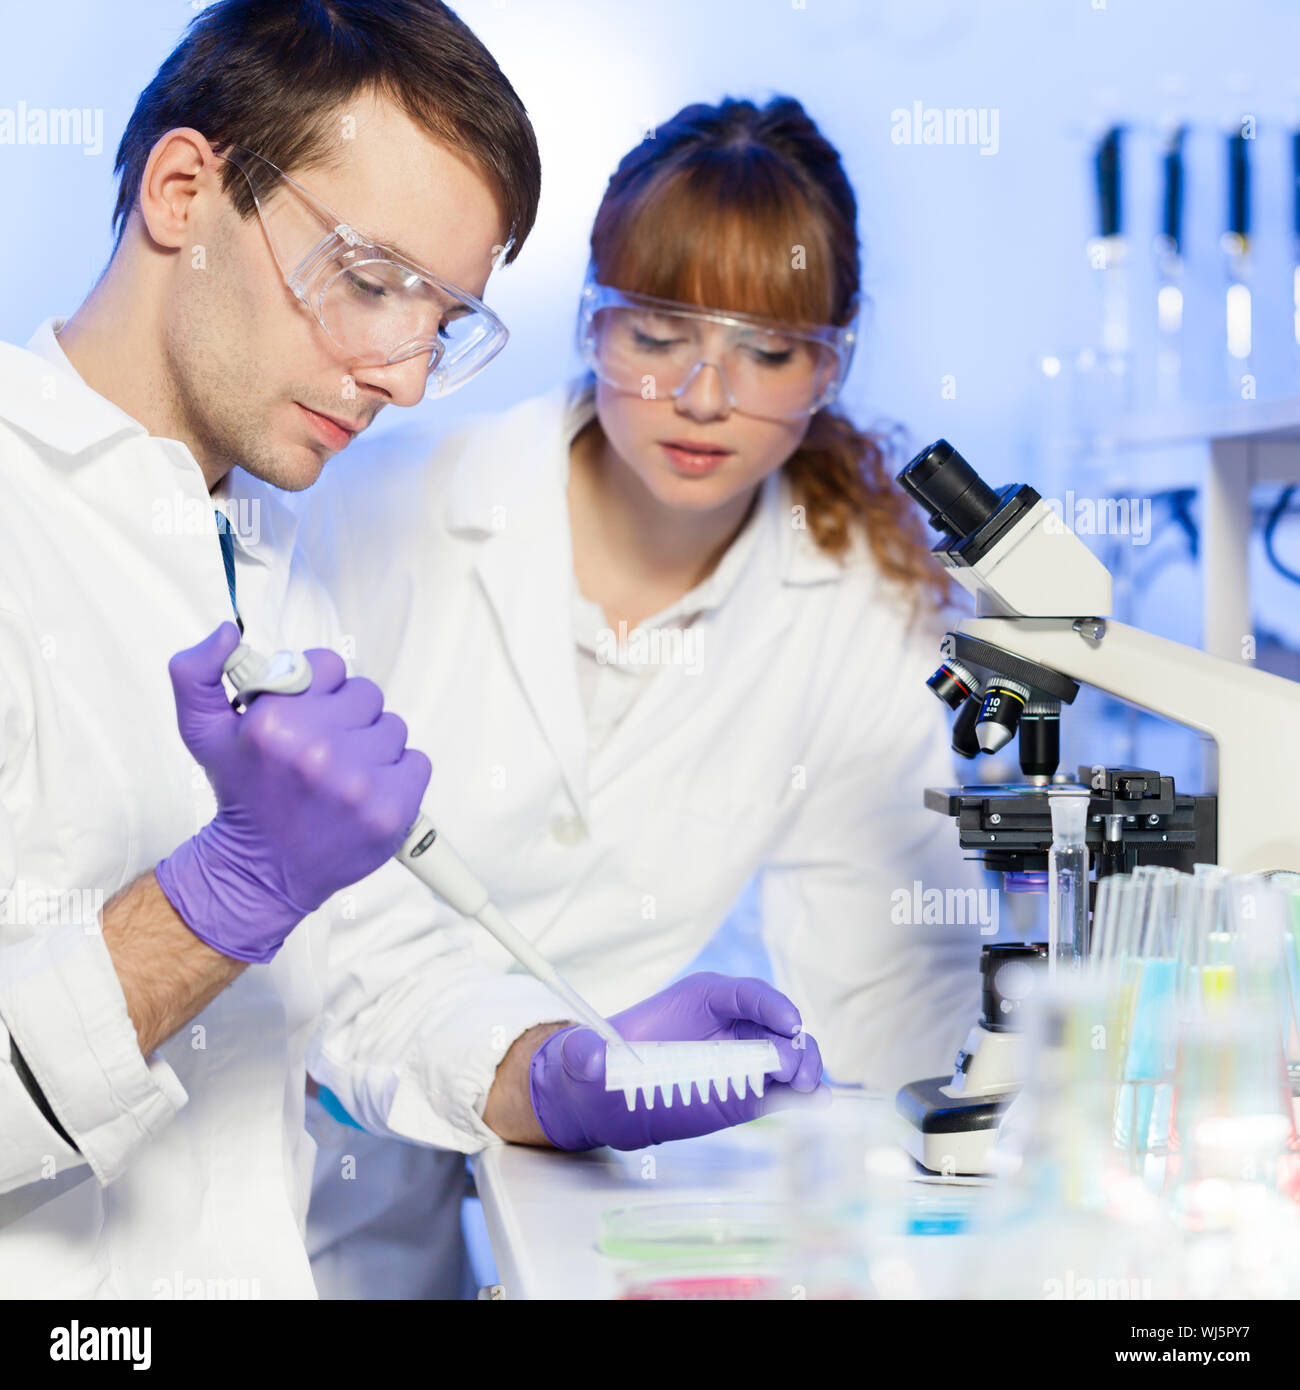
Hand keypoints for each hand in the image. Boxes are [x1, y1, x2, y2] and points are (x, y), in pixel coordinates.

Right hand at [155, 623, 430, 962]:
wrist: (260, 871)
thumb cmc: (241, 795)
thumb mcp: (201, 730)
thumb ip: (197, 672)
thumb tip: (228, 631)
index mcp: (276, 721)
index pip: (331, 665)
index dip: (320, 688)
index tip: (306, 713)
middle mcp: (318, 749)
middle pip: (366, 695)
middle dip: (346, 716)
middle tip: (321, 749)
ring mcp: (358, 782)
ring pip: (393, 728)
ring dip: (372, 747)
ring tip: (342, 774)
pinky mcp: (391, 809)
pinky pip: (417, 762)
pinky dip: (398, 775)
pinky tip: (366, 792)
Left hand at [529, 972, 823, 1150]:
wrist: (603, 1097)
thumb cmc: (599, 1063)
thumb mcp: (585, 1056)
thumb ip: (586, 1052)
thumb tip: (589, 1055)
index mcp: (702, 998)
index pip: (746, 992)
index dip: (771, 1005)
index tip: (788, 1025)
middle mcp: (730, 1024)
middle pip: (777, 1023)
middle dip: (795, 1043)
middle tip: (797, 1073)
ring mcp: (742, 1058)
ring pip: (788, 1054)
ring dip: (804, 1068)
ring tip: (805, 1091)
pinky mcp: (746, 1092)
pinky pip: (782, 1089)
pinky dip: (802, 1095)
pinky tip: (815, 1104)